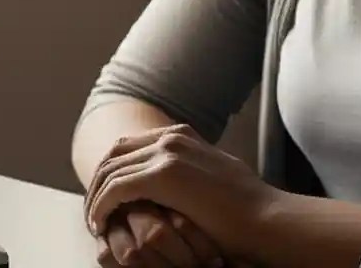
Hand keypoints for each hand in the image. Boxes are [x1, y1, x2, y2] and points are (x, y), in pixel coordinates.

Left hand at [85, 125, 279, 261]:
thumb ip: (188, 174)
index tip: (105, 198)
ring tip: (95, 223)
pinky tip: (101, 226)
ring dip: (96, 198)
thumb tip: (174, 188)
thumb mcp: (211, 180)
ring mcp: (167, 152)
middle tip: (93, 211)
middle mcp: (171, 137)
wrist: (266, 220)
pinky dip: (102, 207)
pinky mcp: (162, 175)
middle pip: (114, 154)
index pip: (129, 146)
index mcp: (181, 135)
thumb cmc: (245, 211)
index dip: (111, 171)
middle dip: (98, 182)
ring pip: (110, 171)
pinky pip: (114, 189)